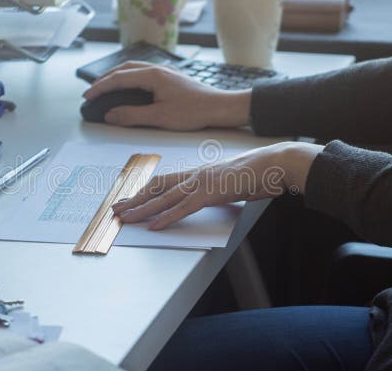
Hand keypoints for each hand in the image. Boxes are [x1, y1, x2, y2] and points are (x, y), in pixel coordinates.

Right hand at [82, 61, 250, 130]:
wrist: (220, 107)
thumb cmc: (194, 111)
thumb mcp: (159, 117)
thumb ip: (132, 115)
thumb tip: (110, 115)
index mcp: (153, 75)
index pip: (118, 78)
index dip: (100, 88)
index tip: (87, 97)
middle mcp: (158, 69)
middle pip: (124, 69)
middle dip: (105, 79)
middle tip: (91, 92)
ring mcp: (165, 72)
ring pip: (134, 69)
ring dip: (117, 77)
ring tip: (105, 88)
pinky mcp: (171, 79)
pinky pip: (143, 73)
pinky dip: (129, 79)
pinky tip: (129, 88)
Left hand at [112, 142, 323, 229]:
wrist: (274, 164)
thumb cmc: (257, 174)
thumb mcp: (230, 182)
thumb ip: (215, 190)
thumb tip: (207, 198)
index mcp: (199, 172)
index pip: (164, 180)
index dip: (145, 190)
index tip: (130, 198)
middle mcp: (196, 175)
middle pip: (157, 188)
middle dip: (135, 199)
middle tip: (117, 209)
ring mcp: (202, 183)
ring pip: (164, 198)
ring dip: (143, 209)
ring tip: (126, 218)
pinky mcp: (211, 193)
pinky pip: (184, 208)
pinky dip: (167, 217)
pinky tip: (154, 226)